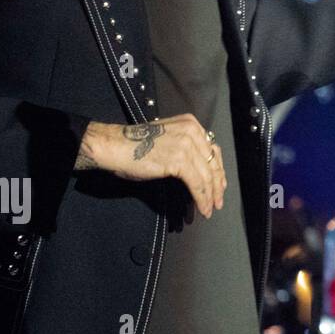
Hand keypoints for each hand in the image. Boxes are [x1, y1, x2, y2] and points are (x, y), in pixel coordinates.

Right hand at [77, 115, 226, 218]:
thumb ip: (185, 148)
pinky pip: (197, 184)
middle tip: (218, 201)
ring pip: (207, 176)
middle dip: (217, 185)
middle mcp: (192, 131)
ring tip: (209, 209)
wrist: (115, 146)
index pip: (212, 149)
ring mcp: (187, 145)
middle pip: (213, 162)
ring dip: (210, 196)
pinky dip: (201, 198)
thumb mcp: (168, 140)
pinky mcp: (179, 161)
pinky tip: (202, 208)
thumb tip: (199, 169)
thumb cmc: (134, 146)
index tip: (219, 184)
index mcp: (190, 124)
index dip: (218, 170)